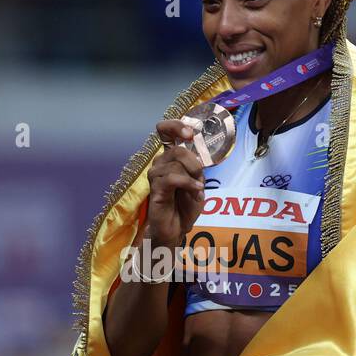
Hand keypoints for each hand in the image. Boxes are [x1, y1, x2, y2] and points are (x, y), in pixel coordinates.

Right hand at [146, 119, 205, 245]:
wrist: (177, 229)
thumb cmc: (185, 206)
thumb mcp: (197, 181)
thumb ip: (196, 165)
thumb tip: (198, 152)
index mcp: (170, 158)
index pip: (165, 131)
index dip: (176, 126)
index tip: (190, 134)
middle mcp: (160, 163)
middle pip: (177, 148)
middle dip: (194, 162)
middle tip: (200, 177)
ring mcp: (155, 176)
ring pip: (175, 162)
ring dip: (193, 176)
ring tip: (197, 191)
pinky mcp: (155, 189)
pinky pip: (172, 177)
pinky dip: (188, 183)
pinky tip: (195, 192)